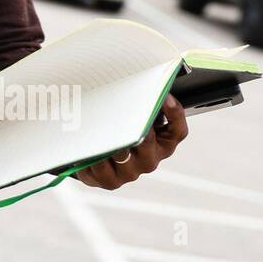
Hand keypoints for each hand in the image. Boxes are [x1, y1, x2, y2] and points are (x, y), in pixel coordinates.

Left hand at [74, 94, 188, 190]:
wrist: (97, 160)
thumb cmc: (119, 132)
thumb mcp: (134, 118)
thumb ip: (140, 104)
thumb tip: (138, 79)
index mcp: (162, 144)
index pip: (177, 130)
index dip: (174, 113)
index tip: (164, 95)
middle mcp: (149, 160)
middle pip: (148, 142)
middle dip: (139, 127)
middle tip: (131, 113)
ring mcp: (130, 173)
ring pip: (122, 155)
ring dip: (113, 141)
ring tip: (103, 129)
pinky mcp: (110, 181)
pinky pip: (100, 169)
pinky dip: (92, 156)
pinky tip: (84, 145)